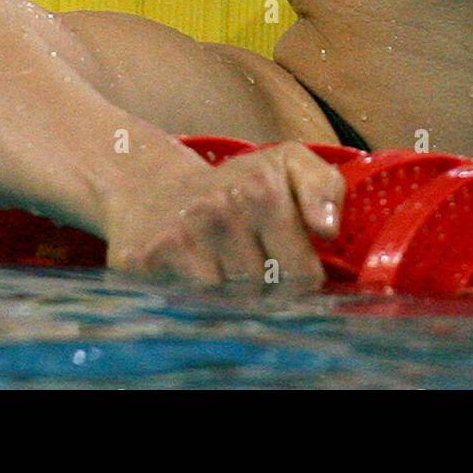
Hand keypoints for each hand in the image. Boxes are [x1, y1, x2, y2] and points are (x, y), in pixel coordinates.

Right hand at [104, 141, 344, 287]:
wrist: (151, 187)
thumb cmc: (234, 185)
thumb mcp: (288, 165)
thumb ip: (324, 186)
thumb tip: (327, 229)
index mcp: (261, 189)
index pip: (301, 272)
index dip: (301, 281)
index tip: (290, 271)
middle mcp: (219, 210)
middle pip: (266, 292)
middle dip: (268, 293)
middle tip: (256, 273)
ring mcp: (180, 237)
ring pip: (230, 304)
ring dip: (234, 302)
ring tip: (227, 276)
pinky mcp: (144, 261)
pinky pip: (190, 307)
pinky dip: (198, 306)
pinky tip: (196, 284)